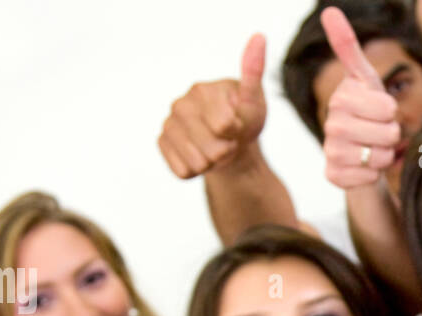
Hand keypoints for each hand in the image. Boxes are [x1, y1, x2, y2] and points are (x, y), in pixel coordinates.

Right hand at [158, 33, 267, 177]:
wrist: (230, 144)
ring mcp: (169, 124)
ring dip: (213, 162)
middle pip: (213, 148)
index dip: (236, 131)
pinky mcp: (162, 144)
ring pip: (199, 163)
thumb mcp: (254, 100)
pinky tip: (200, 156)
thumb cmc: (244, 119)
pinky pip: (183, 172)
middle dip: (227, 150)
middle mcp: (180, 104)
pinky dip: (198, 171)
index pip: (225, 126)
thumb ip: (253, 73)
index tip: (236, 123)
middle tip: (227, 139)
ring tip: (215, 147)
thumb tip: (259, 37)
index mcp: (203, 90)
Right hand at [320, 7, 400, 189]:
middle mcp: (331, 124)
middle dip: (390, 135)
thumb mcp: (365, 79)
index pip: (388, 107)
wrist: (357, 152)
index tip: (378, 110)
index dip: (391, 111)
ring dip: (384, 155)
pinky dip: (373, 174)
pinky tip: (363, 166)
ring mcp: (330, 151)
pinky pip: (370, 176)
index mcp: (340, 98)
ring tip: (371, 149)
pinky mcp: (333, 176)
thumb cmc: (366, 112)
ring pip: (381, 156)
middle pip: (388, 133)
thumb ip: (349, 47)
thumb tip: (329, 11)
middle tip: (377, 132)